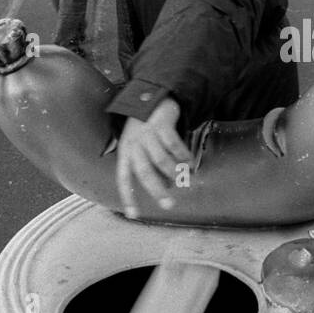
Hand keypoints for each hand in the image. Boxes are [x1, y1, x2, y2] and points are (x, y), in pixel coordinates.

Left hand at [114, 97, 191, 217]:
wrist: (154, 98)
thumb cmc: (148, 130)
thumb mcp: (143, 147)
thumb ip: (151, 167)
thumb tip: (164, 188)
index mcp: (126, 151)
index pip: (123, 178)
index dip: (128, 196)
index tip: (134, 214)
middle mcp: (134, 143)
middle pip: (144, 172)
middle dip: (157, 190)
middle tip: (169, 204)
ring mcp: (147, 133)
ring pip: (161, 160)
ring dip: (175, 172)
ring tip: (187, 178)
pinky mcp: (161, 124)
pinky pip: (174, 145)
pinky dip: (184, 156)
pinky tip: (191, 162)